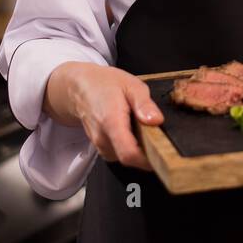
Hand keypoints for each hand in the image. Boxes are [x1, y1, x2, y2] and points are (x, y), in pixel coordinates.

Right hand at [44, 61, 163, 170]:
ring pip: (125, 157)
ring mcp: (99, 145)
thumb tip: (156, 120)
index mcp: (111, 121)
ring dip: (138, 148)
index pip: (128, 154)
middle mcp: (102, 137)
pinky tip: (130, 131)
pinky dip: (129, 147)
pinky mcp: (101, 148)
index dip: (148, 159)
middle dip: (147, 150)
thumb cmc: (104, 84)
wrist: (80, 88)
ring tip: (140, 127)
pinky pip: (119, 154)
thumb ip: (144, 104)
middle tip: (156, 133)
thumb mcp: (131, 85)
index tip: (162, 152)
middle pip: (130, 158)